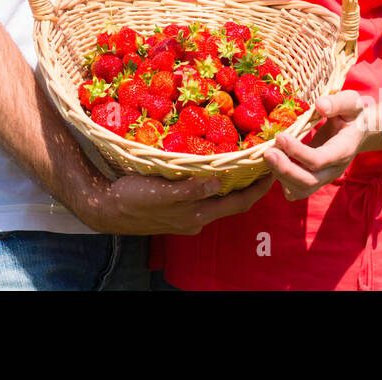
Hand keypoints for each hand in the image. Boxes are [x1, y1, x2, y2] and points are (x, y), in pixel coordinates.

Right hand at [88, 172, 275, 235]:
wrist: (105, 209)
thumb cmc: (132, 198)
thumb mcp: (160, 192)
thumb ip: (189, 190)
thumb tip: (219, 182)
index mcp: (198, 214)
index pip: (239, 203)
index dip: (259, 189)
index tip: (276, 170)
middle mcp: (197, 218)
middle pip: (233, 202)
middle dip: (251, 185)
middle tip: (265, 163)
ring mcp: (187, 215)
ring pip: (219, 199)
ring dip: (233, 183)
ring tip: (243, 162)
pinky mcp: (176, 208)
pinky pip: (204, 195)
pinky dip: (215, 183)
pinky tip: (212, 170)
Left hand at [263, 90, 366, 200]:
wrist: (357, 131)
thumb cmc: (352, 114)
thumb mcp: (351, 102)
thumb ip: (338, 102)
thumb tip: (319, 105)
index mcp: (343, 150)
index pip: (319, 160)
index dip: (298, 152)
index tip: (281, 136)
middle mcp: (333, 169)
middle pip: (308, 182)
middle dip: (285, 170)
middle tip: (267, 152)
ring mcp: (323, 177)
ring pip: (300, 190)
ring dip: (280, 176)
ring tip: (267, 156)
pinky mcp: (312, 178)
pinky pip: (295, 190)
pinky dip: (281, 181)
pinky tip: (272, 163)